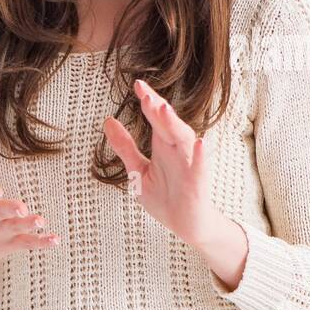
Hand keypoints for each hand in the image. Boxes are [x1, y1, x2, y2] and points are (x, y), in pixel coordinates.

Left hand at [102, 78, 223, 245]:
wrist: (185, 225)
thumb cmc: (165, 197)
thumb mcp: (137, 170)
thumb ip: (124, 146)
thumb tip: (108, 121)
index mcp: (163, 146)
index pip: (156, 119)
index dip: (148, 101)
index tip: (138, 84)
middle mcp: (178, 151)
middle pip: (168, 125)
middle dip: (158, 109)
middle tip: (146, 93)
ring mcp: (189, 165)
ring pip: (184, 140)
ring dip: (174, 125)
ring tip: (163, 109)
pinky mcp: (197, 183)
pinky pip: (200, 168)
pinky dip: (200, 156)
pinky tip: (202, 143)